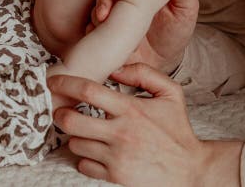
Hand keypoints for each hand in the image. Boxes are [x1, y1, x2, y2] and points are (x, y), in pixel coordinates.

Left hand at [48, 64, 241, 185]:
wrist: (192, 170)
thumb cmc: (178, 130)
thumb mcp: (170, 93)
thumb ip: (143, 73)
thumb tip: (114, 69)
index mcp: (131, 109)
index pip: (87, 90)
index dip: (64, 83)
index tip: (52, 82)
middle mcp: (120, 133)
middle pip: (71, 120)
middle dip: (59, 114)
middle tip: (61, 111)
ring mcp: (116, 157)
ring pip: (75, 143)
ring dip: (75, 136)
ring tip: (85, 131)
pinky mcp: (116, 176)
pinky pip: (84, 165)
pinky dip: (84, 159)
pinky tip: (95, 151)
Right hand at [88, 0, 198, 73]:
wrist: (167, 60)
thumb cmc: (176, 33)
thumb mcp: (185, 12)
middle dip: (103, 1)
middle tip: (104, 14)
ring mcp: (115, 15)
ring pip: (97, 7)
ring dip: (97, 13)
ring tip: (102, 23)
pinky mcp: (107, 30)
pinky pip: (92, 26)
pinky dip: (92, 28)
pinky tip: (99, 34)